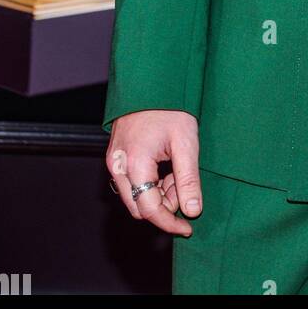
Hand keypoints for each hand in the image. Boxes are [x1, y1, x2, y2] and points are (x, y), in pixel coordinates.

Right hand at [105, 110, 201, 235]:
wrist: (152, 81)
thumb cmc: (170, 107)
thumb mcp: (186, 142)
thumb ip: (188, 179)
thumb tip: (192, 210)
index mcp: (135, 163)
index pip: (149, 210)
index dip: (170, 223)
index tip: (188, 227)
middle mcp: (118, 165)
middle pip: (139, 207)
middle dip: (165, 206)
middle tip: (186, 189)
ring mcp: (115, 160)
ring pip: (135, 196)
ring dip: (158, 195)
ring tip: (178, 172)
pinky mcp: (117, 156)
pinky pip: (131, 183)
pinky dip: (150, 184)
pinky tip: (167, 168)